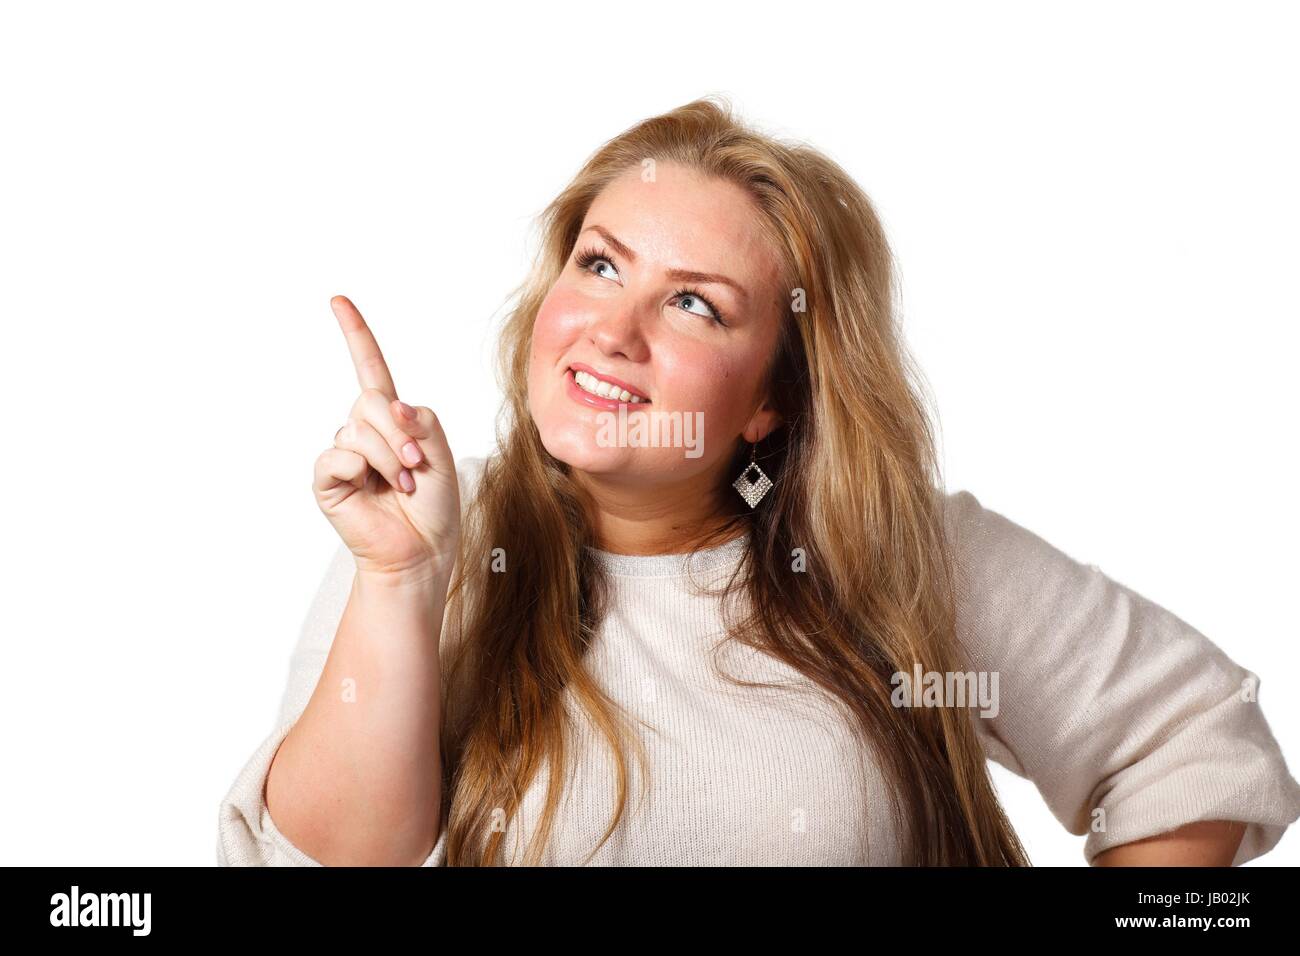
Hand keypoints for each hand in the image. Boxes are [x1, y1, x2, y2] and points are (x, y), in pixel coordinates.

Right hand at [312, 295, 459, 579]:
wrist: (423, 551)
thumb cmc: (434, 506)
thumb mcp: (441, 452)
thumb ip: (420, 419)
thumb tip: (389, 404)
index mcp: (391, 418)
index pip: (370, 368)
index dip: (356, 335)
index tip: (338, 301)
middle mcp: (362, 430)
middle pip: (371, 398)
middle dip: (400, 431)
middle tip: (417, 465)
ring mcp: (343, 453)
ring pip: (359, 428)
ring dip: (390, 457)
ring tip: (403, 486)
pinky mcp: (328, 479)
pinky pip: (340, 455)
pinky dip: (365, 469)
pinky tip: (376, 491)